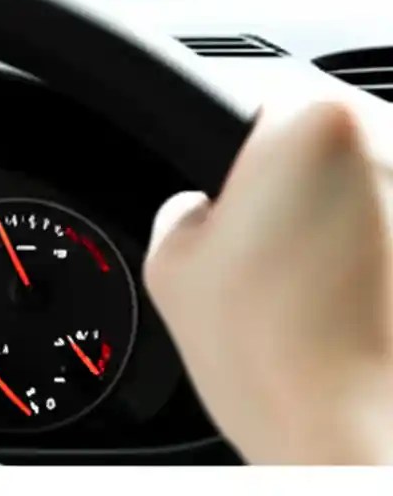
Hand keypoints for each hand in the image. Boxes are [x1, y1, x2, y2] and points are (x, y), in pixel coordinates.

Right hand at [145, 98, 392, 463]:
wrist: (365, 446)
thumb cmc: (276, 362)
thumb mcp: (171, 269)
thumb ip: (181, 212)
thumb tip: (202, 212)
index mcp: (314, 126)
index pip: (258, 97)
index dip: (234, 153)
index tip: (228, 192)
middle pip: (329, 137)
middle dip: (299, 182)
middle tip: (266, 254)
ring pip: (376, 187)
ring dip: (351, 220)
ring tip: (317, 294)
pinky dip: (382, 257)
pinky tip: (361, 310)